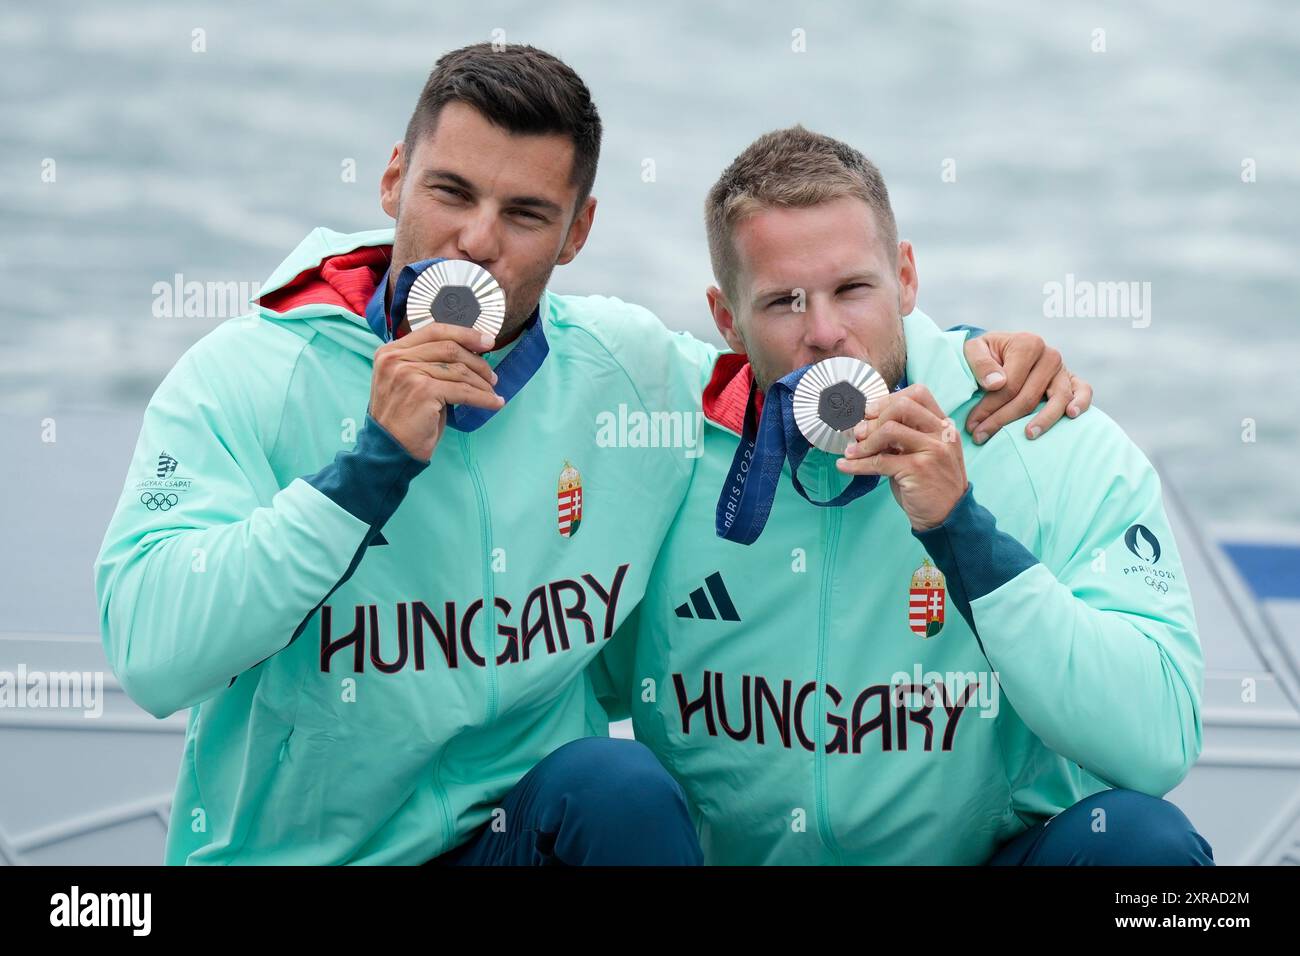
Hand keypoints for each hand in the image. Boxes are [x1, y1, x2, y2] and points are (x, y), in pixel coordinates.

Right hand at [368, 323, 501, 461]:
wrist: (390, 448)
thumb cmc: (405, 417)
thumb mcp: (410, 380)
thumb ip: (428, 362)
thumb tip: (470, 351)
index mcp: (391, 351)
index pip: (434, 331)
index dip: (464, 334)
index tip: (487, 341)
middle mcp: (396, 358)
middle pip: (449, 347)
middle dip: (477, 360)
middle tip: (492, 375)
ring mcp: (408, 373)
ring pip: (459, 370)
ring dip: (482, 382)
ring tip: (492, 392)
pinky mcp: (423, 391)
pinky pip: (463, 390)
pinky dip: (483, 398)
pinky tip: (494, 403)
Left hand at [837, 384, 967, 530]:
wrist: (948, 516)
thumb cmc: (930, 484)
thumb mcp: (923, 453)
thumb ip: (904, 436)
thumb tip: (866, 424)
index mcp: (943, 426)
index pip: (918, 394)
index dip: (889, 399)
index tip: (870, 412)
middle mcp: (941, 434)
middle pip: (903, 406)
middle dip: (875, 417)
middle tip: (859, 432)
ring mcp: (932, 450)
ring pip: (890, 429)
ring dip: (865, 441)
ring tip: (852, 452)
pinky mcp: (918, 469)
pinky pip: (879, 461)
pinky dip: (857, 463)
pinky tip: (845, 465)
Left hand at [962, 332, 1092, 443]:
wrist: (1000, 350)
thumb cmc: (986, 353)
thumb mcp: (973, 349)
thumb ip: (980, 363)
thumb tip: (997, 383)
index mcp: (1027, 344)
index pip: (1010, 385)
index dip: (989, 407)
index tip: (973, 426)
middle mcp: (1049, 355)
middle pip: (1029, 396)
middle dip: (1003, 420)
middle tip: (981, 436)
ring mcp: (1063, 369)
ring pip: (1058, 398)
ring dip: (1043, 420)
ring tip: (1028, 435)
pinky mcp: (1072, 380)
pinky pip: (1084, 391)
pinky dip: (1081, 403)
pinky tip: (1070, 415)